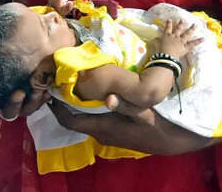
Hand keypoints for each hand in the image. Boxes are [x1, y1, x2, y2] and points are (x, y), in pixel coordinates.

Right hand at [0, 62, 49, 119]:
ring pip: (27, 109)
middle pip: (9, 113)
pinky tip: (47, 89)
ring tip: (35, 90)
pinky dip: (45, 96)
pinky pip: (43, 101)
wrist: (24, 48)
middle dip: (12, 105)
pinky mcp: (40, 93)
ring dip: (32, 102)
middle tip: (17, 93)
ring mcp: (25, 99)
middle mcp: (8, 101)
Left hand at [49, 98, 219, 154]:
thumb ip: (126, 105)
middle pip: (74, 118)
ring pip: (84, 118)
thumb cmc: (158, 126)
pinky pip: (94, 118)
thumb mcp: (144, 113)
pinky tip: (96, 93)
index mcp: (104, 128)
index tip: (49, 91)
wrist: (172, 141)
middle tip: (62, 80)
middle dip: (65, 102)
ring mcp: (108, 133)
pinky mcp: (115, 131)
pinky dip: (90, 107)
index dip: (57, 108)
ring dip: (78, 104)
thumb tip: (108, 97)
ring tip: (76, 82)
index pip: (70, 120)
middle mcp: (101, 133)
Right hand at [156, 19, 203, 59]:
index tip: (170, 19)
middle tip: (183, 20)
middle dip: (181, 24)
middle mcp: (175, 37)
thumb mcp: (155, 45)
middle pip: (178, 29)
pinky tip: (203, 38)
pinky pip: (193, 44)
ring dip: (191, 29)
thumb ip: (155, 41)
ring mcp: (181, 41)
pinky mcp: (185, 47)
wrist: (166, 56)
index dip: (169, 24)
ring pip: (187, 34)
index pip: (168, 28)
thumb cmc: (159, 51)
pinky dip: (198, 41)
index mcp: (167, 36)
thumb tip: (154, 39)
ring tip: (195, 25)